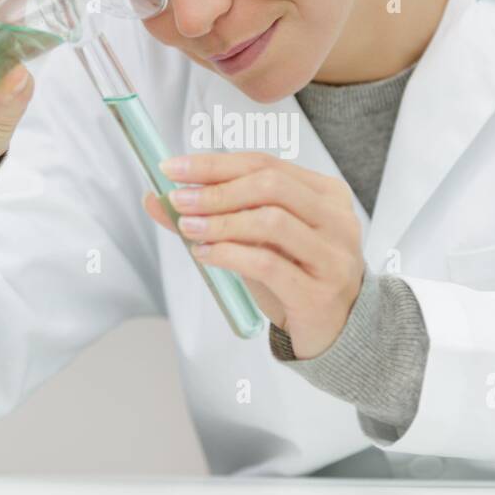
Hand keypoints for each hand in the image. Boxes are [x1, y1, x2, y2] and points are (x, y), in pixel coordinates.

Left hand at [141, 152, 363, 358]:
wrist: (336, 330)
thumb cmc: (296, 277)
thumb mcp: (259, 241)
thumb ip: (216, 216)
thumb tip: (157, 199)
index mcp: (326, 194)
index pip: (265, 164)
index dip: (215, 164)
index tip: (173, 169)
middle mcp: (335, 219)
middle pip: (270, 185)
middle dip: (216, 190)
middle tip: (179, 200)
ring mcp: (332, 256)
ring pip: (271, 222)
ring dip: (221, 221)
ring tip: (189, 228)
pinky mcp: (319, 293)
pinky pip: (268, 265)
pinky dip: (230, 255)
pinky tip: (207, 255)